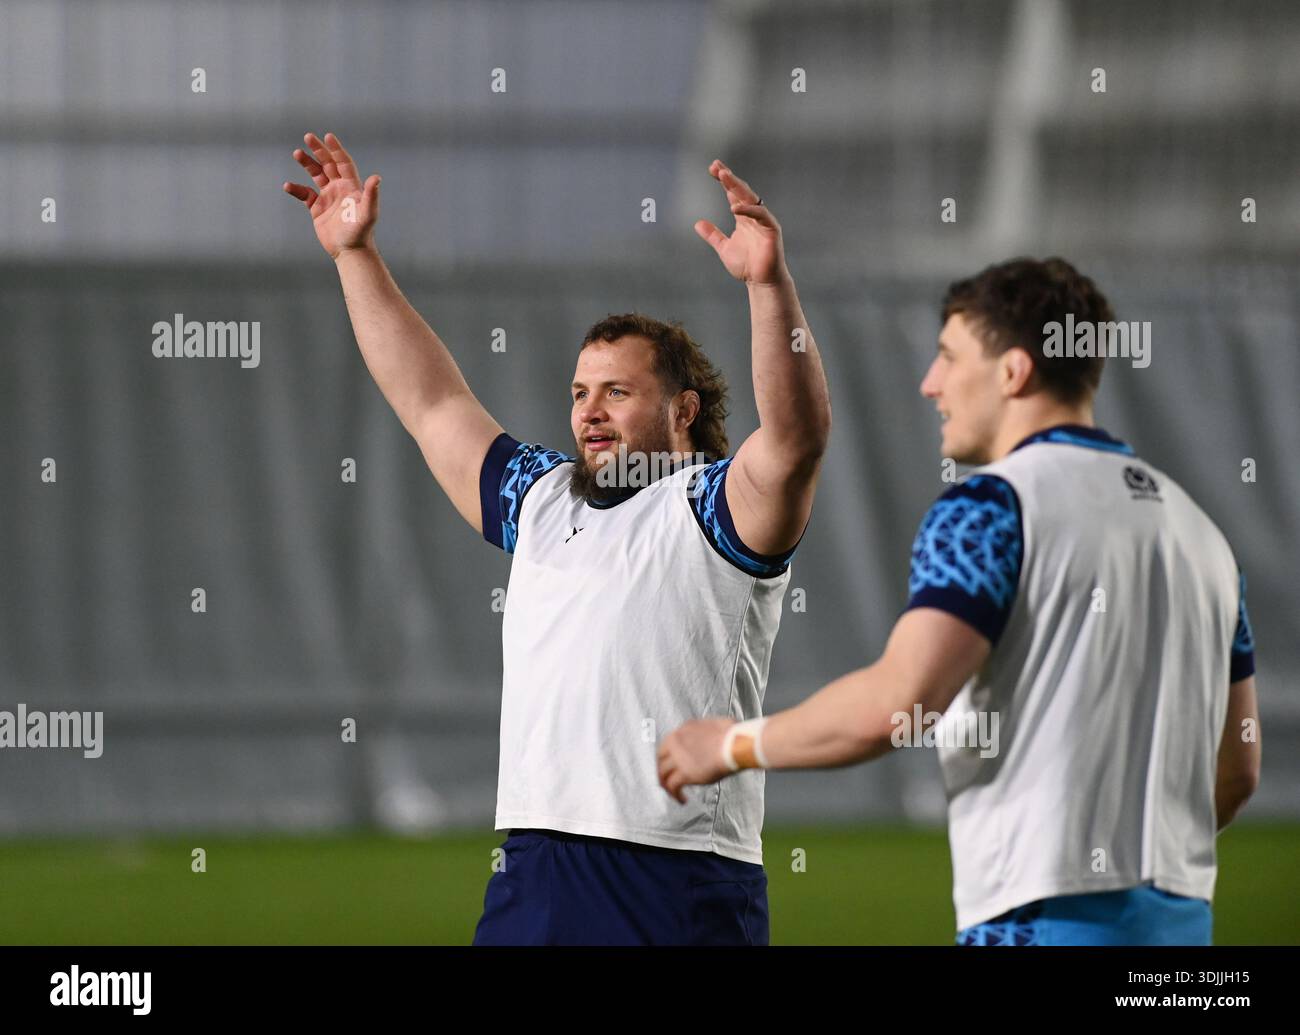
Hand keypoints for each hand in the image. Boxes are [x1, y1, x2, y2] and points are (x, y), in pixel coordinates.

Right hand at [283, 131, 380, 258]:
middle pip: (328, 164)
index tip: (328, 136)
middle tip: (308, 136)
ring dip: (307, 163)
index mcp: (351, 186)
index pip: (343, 163)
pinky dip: (296, 189)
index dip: (336, 150)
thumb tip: (377, 178)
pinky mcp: (317, 208)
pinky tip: (288, 186)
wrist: (350, 251)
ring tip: (297, 153)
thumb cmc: (361, 232)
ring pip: (316, 174)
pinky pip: (304, 194)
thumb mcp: (368, 213)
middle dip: (319, 150)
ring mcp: (328, 197)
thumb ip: (371, 195)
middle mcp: (340, 188)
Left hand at [657, 718, 735, 803]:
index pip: (669, 743)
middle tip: (666, 779)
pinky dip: (676, 795)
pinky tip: (683, 799)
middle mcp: (676, 742)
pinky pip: (673, 786)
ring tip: (673, 793)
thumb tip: (715, 735)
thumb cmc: (733, 735)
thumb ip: (708, 732)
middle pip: (661, 759)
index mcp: (684, 729)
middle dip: (662, 770)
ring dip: (666, 785)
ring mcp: (678, 758)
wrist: (735, 744)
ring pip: (663, 774)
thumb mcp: (717, 725)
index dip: (669, 755)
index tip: (673, 763)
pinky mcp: (684, 773)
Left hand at [694, 160, 787, 284]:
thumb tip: (697, 223)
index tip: (713, 168)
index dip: (723, 181)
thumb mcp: (724, 248)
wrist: (762, 282)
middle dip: (729, 178)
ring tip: (724, 176)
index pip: (733, 193)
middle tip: (716, 166)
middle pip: (741, 191)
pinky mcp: (772, 229)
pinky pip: (760, 215)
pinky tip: (734, 207)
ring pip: (750, 198)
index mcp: (743, 217)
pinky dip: (748, 210)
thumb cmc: (747, 266)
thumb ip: (713, 235)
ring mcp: (764, 221)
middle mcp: (754, 215)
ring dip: (737, 186)